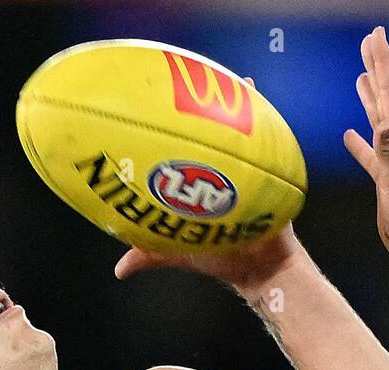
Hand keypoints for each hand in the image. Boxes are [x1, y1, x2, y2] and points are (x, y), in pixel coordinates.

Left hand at [114, 75, 304, 290]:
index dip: (164, 129)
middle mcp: (214, 173)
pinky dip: (266, 129)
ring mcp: (241, 172)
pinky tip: (265, 108)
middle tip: (189, 81)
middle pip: (206, 135)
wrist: (257, 269)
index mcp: (191, 185)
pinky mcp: (267, 176)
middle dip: (199, 108)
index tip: (152, 104)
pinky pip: (268, 149)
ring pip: (236, 135)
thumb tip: (120, 269)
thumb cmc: (217, 258)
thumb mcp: (177, 252)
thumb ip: (149, 255)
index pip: (175, 149)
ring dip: (236, 108)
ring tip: (235, 83)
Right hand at [343, 27, 388, 258]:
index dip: (382, 62)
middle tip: (371, 39)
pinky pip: (370, 151)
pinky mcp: (386, 177)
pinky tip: (350, 134)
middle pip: (386, 96)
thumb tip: (385, 123)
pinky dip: (361, 140)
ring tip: (362, 77)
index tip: (375, 35)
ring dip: (370, 96)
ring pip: (379, 118)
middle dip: (378, 67)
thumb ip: (388, 152)